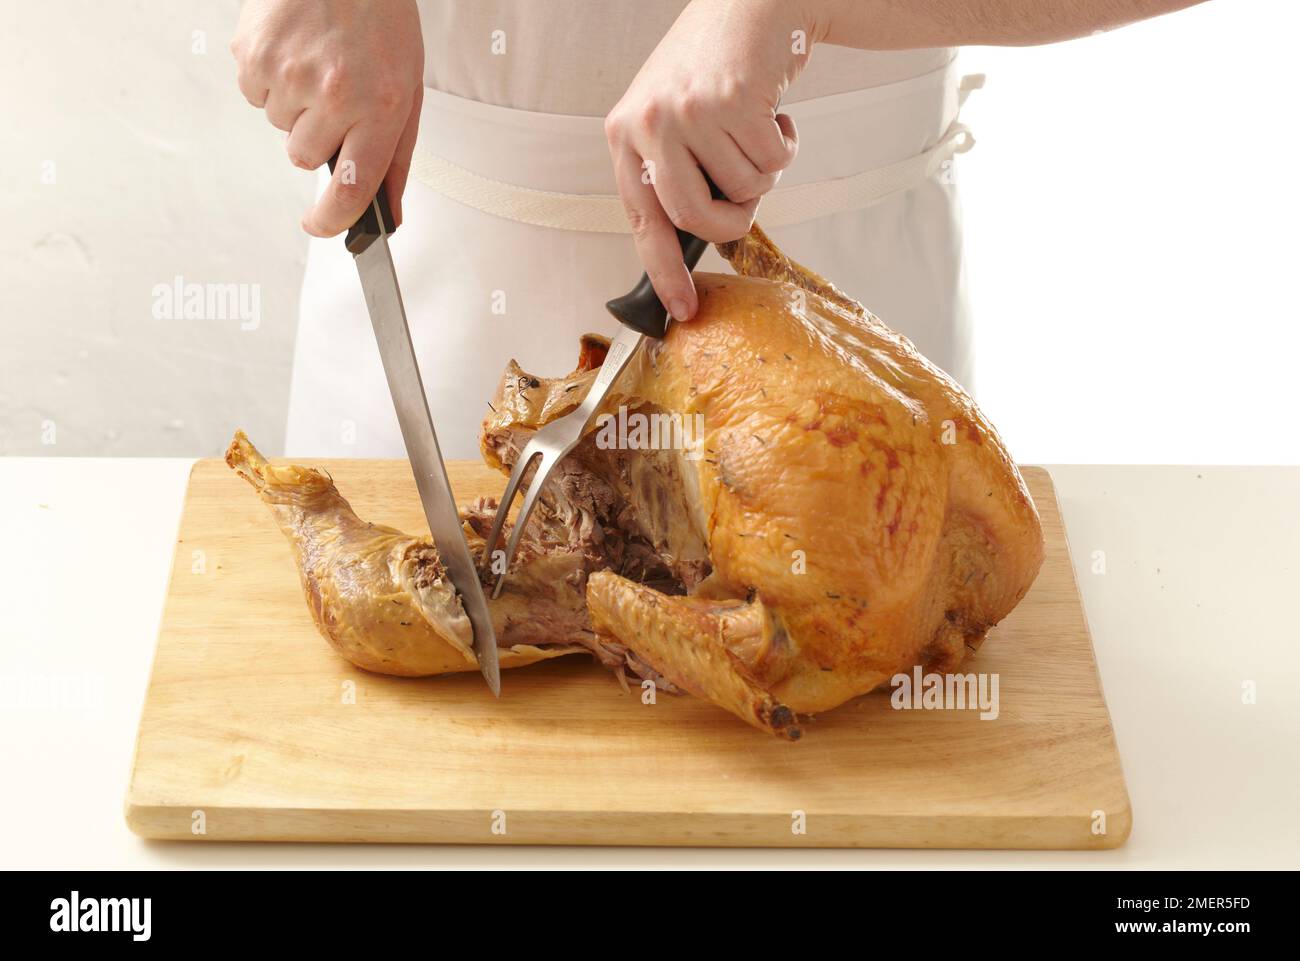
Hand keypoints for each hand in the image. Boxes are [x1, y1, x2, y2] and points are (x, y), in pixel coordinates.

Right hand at [231, 0, 423, 234]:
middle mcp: (335, 93)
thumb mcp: (409, 89)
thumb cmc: (381, 22)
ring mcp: (290, 73)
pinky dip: (270, 79)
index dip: (332, 220)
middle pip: (304, 157)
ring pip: (279, 126)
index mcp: (381, 106)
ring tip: (316, 63)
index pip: (350, 188)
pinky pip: (254, 93)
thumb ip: (396, 157)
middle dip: (316, 137)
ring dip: (294, 106)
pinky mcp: (254, 53)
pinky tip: (293, 50)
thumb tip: (388, 214)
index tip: (320, 227)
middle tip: (334, 96)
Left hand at [604, 0, 806, 320]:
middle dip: (731, 223)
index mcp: (624, 134)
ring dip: (765, 173)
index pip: (642, 221)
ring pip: (743, 191)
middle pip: (694, 218)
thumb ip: (671, 172)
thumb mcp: (671, 118)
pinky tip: (775, 112)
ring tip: (757, 132)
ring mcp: (689, 112)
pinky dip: (787, 145)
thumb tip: (690, 242)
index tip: (682, 309)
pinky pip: (772, 162)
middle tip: (746, 205)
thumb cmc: (714, 67)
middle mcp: (648, 124)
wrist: (752, 5)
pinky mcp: (732, 101)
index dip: (663, 271)